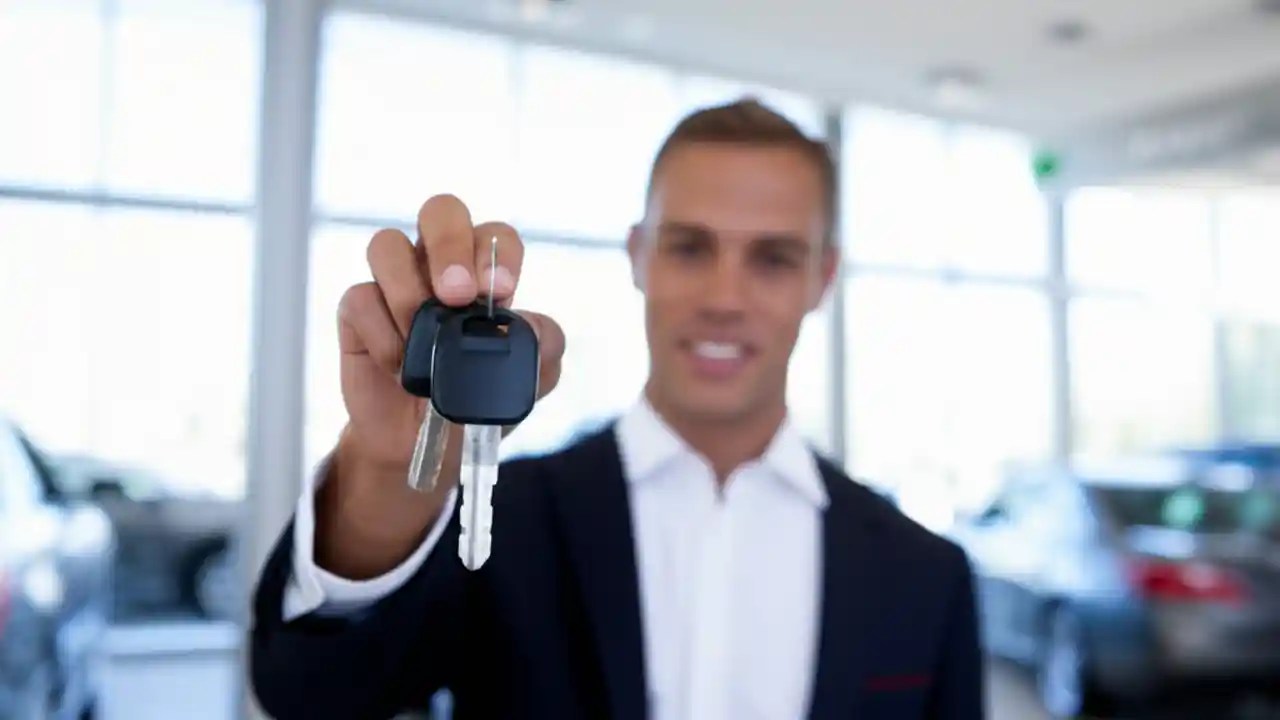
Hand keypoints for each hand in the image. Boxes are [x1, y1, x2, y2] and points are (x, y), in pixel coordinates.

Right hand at [335, 194, 565, 483]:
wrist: (427, 442)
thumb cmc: (477, 394)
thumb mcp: (533, 377)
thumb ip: (545, 344)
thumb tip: (532, 325)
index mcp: (484, 269)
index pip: (494, 234)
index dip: (497, 253)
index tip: (499, 294)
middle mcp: (437, 264)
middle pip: (440, 211)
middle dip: (449, 247)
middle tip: (458, 294)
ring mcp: (394, 282)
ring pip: (387, 245)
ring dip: (407, 291)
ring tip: (421, 337)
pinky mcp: (358, 309)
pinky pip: (360, 297)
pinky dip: (383, 335)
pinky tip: (399, 366)